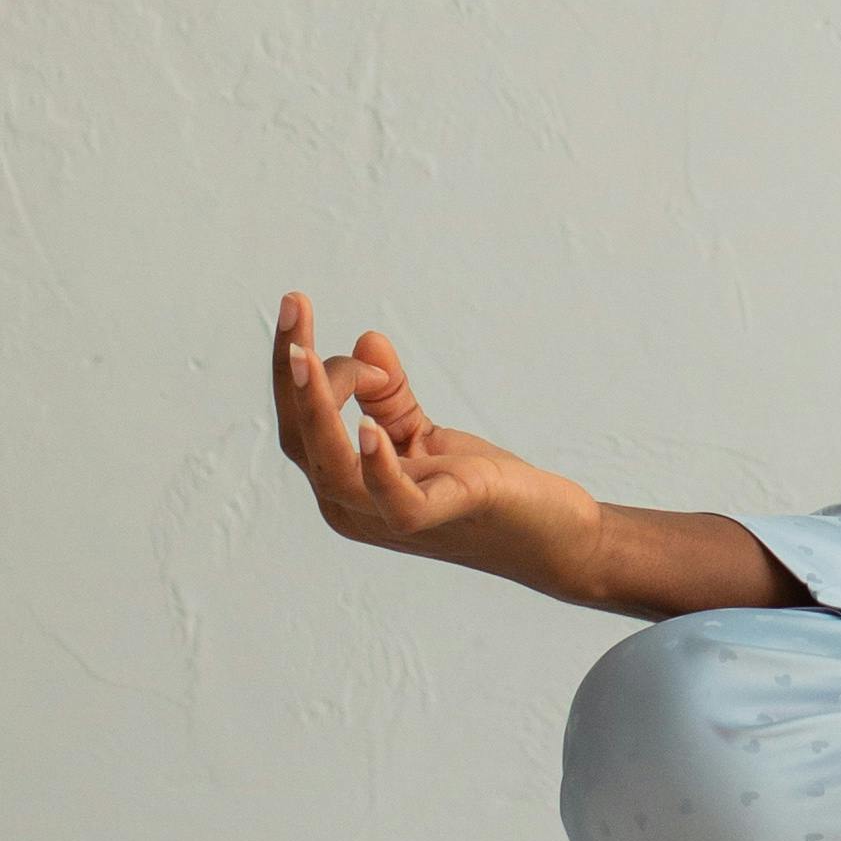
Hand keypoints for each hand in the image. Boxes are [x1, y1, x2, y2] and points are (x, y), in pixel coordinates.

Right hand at [269, 292, 600, 597]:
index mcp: (344, 484)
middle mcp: (351, 508)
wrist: (550, 537)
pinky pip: (395, 501)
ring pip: (332, 466)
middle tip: (292, 304)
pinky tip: (367, 427)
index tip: (323, 318)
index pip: (299, 424)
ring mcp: (389, 519)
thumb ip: (390, 394)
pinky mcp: (440, 518)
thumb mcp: (425, 433)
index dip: (298, 370)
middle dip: (291, 372)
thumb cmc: (480, 487)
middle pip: (301, 439)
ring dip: (317, 406)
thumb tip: (366, 338)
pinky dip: (377, 466)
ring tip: (305, 353)